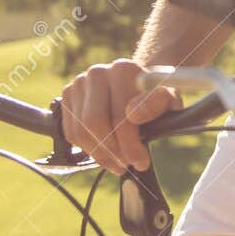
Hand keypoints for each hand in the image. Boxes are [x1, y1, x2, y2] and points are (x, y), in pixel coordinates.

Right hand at [59, 59, 179, 174]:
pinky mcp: (68, 96)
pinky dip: (87, 148)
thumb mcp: (166, 100)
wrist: (136, 85)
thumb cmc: (153, 96)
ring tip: (117, 163)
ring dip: (99, 154)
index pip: (120, 116)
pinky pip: (71, 132)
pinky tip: (104, 152)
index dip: (130, 144)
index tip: (141, 162)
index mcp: (123, 69)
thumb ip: (155, 105)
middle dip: (112, 151)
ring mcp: (79, 83)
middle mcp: (97, 72)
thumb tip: (133, 115)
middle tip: (126, 166)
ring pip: (81, 131)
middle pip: (94, 123)